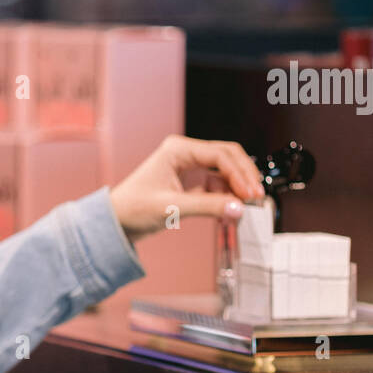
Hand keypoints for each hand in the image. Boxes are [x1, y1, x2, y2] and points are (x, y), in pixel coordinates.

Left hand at [109, 134, 263, 242]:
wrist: (115, 222)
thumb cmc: (133, 208)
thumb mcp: (172, 207)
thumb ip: (208, 207)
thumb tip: (239, 208)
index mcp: (178, 150)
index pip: (220, 155)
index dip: (240, 174)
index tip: (251, 194)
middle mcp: (185, 154)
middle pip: (227, 157)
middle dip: (244, 176)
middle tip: (257, 197)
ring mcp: (188, 167)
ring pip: (225, 170)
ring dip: (237, 186)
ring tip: (246, 205)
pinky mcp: (190, 182)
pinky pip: (217, 184)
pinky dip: (227, 195)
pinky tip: (232, 208)